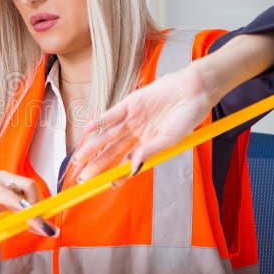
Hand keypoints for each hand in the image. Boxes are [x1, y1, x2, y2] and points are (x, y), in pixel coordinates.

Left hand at [65, 65, 212, 186]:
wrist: (195, 89)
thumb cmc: (188, 115)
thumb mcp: (170, 139)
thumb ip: (150, 152)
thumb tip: (134, 169)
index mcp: (149, 145)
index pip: (128, 163)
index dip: (117, 174)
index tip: (108, 185)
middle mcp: (137, 133)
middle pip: (113, 152)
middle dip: (98, 165)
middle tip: (84, 178)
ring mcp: (132, 119)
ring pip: (107, 136)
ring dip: (92, 147)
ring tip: (78, 159)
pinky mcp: (129, 103)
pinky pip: (109, 115)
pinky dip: (98, 123)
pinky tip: (87, 132)